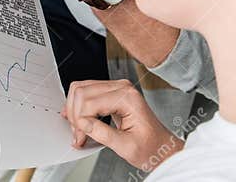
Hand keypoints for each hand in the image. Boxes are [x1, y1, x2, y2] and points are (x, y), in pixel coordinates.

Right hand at [62, 80, 182, 170]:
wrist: (161, 147)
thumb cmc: (151, 147)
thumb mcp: (126, 146)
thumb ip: (102, 134)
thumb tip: (82, 124)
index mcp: (128, 98)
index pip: (90, 102)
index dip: (80, 121)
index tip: (80, 137)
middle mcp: (121, 88)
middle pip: (82, 92)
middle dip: (75, 114)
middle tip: (79, 134)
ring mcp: (116, 88)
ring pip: (80, 89)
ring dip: (75, 110)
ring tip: (80, 129)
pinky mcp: (111, 92)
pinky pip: (86, 92)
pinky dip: (79, 107)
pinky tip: (81, 120)